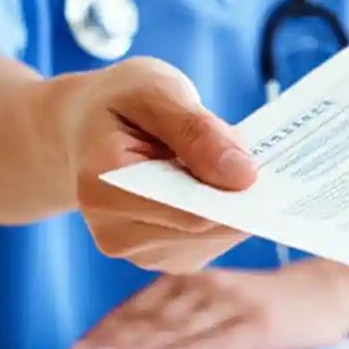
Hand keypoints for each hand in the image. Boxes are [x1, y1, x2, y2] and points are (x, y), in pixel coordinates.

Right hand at [55, 57, 257, 272]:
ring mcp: (138, 253)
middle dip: (237, 192)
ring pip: (216, 238)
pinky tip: (212, 182)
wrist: (85, 128)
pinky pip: (213, 241)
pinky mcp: (162, 258)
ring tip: (217, 161)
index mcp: (104, 188)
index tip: (262, 162)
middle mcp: (115, 234)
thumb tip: (244, 177)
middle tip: (245, 151)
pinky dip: (225, 211)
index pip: (191, 210)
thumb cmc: (120, 103)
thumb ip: (197, 131)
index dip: (236, 190)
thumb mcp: (155, 90)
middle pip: (208, 228)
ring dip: (232, 201)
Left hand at [68, 260, 348, 348]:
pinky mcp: (260, 323)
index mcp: (193, 281)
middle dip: (111, 342)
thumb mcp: (219, 299)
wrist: (331, 289)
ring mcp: (234, 304)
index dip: (105, 330)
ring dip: (139, 348)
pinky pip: (219, 339)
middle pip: (151, 319)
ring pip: (178, 328)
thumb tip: (132, 341)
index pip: (139, 307)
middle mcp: (208, 287)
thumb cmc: (271, 301)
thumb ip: (181, 313)